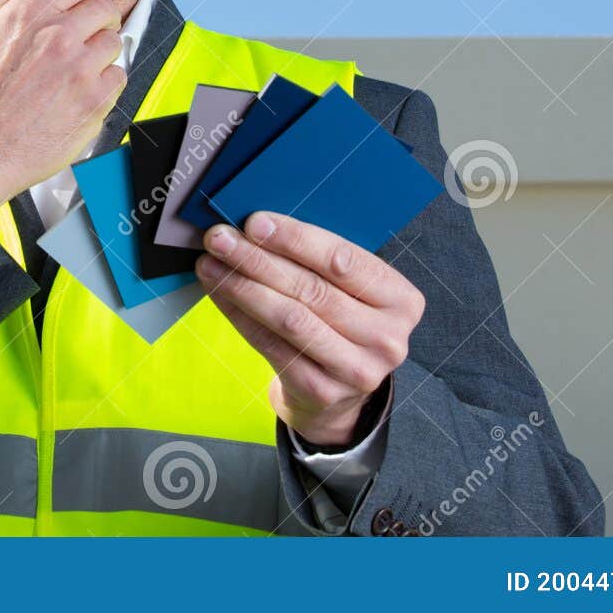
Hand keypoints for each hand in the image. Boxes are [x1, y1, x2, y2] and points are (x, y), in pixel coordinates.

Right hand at [0, 0, 148, 225]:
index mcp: (29, 12)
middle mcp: (58, 35)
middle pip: (105, 8)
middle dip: (96, 20)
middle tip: (75, 42)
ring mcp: (79, 69)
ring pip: (113, 44)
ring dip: (98, 55)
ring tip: (65, 77)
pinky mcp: (93, 103)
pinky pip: (117, 79)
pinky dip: (102, 86)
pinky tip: (72, 99)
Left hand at [194, 211, 423, 447]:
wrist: (338, 391)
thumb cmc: (340, 321)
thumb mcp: (349, 289)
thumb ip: (318, 259)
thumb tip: (258, 223)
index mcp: (401, 300)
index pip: (343, 261)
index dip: (295, 239)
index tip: (254, 221)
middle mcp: (387, 338)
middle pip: (311, 289)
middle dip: (258, 258)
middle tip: (220, 238)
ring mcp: (356, 370)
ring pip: (289, 318)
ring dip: (242, 286)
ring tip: (211, 263)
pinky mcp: (321, 391)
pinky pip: (270, 345)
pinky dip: (239, 314)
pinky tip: (218, 292)